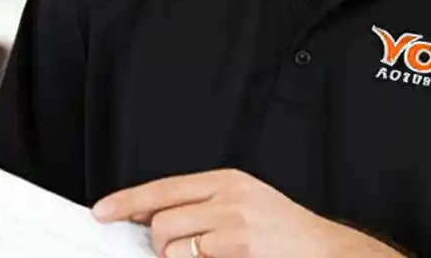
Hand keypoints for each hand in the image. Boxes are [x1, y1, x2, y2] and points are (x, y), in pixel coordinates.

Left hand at [90, 168, 403, 257]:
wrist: (327, 251)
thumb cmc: (285, 234)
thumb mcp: (244, 205)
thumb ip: (202, 206)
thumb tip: (153, 218)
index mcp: (227, 181)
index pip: (164, 187)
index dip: (128, 200)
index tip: (104, 211)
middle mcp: (229, 197)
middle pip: (164, 219)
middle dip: (160, 244)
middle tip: (173, 253)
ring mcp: (235, 224)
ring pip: (173, 243)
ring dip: (175, 257)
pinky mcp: (241, 248)